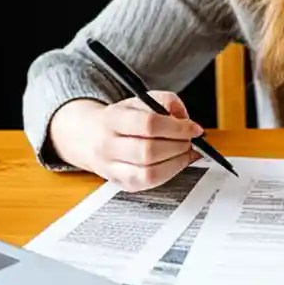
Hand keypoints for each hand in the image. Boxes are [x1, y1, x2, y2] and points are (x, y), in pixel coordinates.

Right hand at [47, 91, 203, 190]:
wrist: (89, 136)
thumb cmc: (122, 118)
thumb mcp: (141, 100)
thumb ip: (166, 102)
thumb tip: (186, 120)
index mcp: (112, 119)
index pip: (148, 124)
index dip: (177, 127)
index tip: (194, 128)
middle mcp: (108, 145)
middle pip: (149, 151)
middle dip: (178, 146)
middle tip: (189, 140)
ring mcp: (112, 168)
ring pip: (150, 173)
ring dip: (177, 162)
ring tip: (185, 151)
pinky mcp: (122, 184)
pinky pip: (150, 184)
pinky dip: (170, 173)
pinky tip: (177, 162)